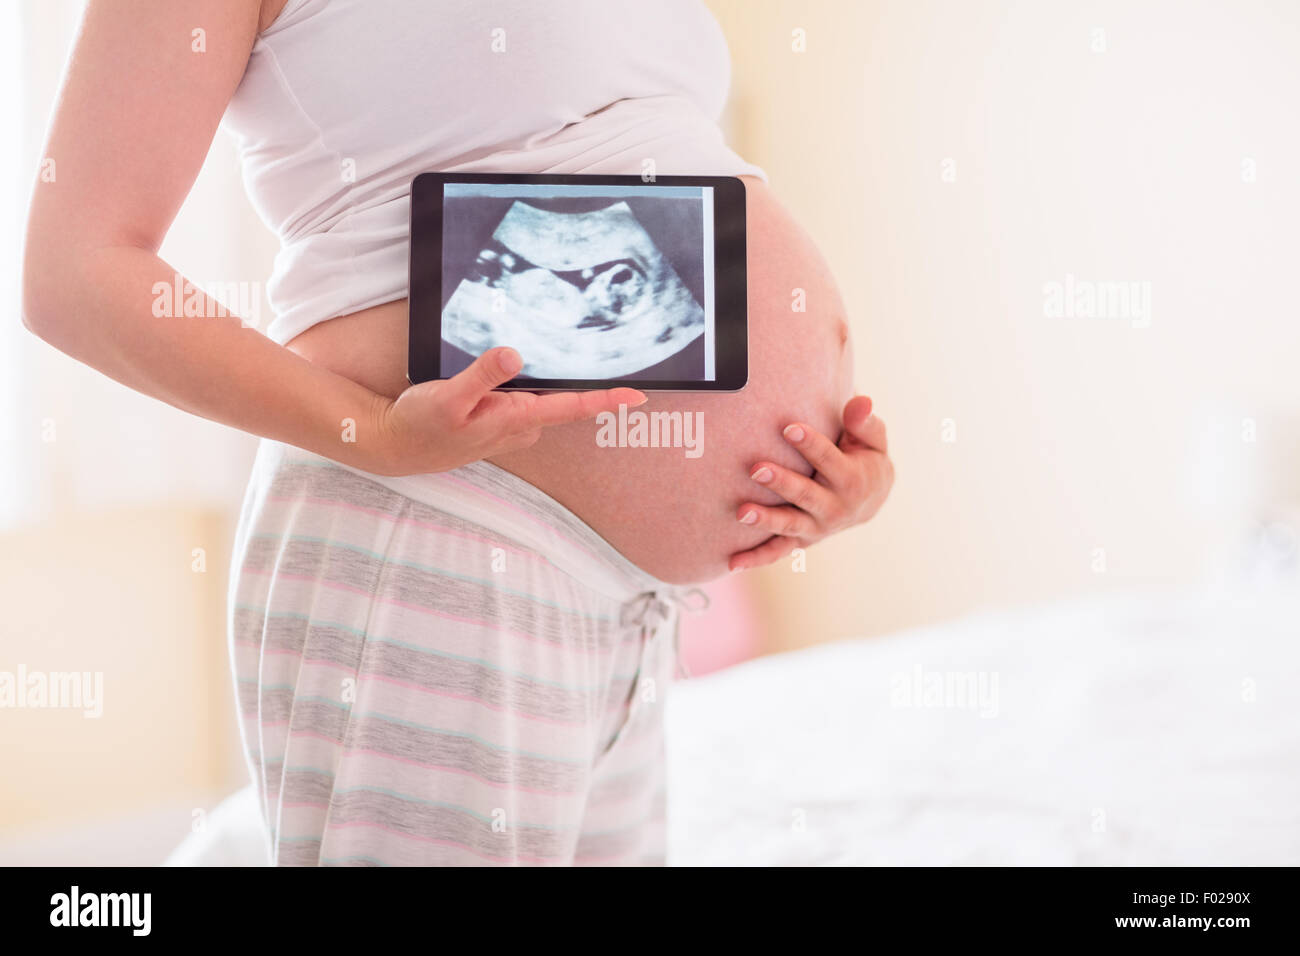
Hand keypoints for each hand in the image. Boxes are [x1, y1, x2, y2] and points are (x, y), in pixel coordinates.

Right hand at [369, 347, 645, 475]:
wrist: (396, 447)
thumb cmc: (421, 425)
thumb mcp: (448, 396)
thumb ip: (482, 375)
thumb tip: (515, 354)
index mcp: (516, 418)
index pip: (571, 407)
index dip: (606, 400)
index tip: (638, 395)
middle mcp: (520, 426)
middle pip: (566, 402)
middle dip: (590, 388)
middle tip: (617, 359)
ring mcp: (510, 427)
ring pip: (544, 401)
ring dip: (556, 385)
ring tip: (574, 352)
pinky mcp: (497, 422)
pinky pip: (527, 403)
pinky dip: (532, 388)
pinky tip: (524, 370)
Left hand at [729, 395, 892, 570]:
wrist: (871, 502)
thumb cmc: (866, 459)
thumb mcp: (874, 440)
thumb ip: (865, 422)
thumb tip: (861, 400)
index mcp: (852, 479)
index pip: (829, 459)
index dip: (809, 443)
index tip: (788, 427)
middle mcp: (835, 508)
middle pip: (806, 494)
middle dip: (781, 482)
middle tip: (756, 469)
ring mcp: (817, 527)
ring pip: (789, 524)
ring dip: (766, 519)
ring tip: (741, 512)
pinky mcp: (802, 540)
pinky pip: (779, 551)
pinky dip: (757, 558)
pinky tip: (733, 562)